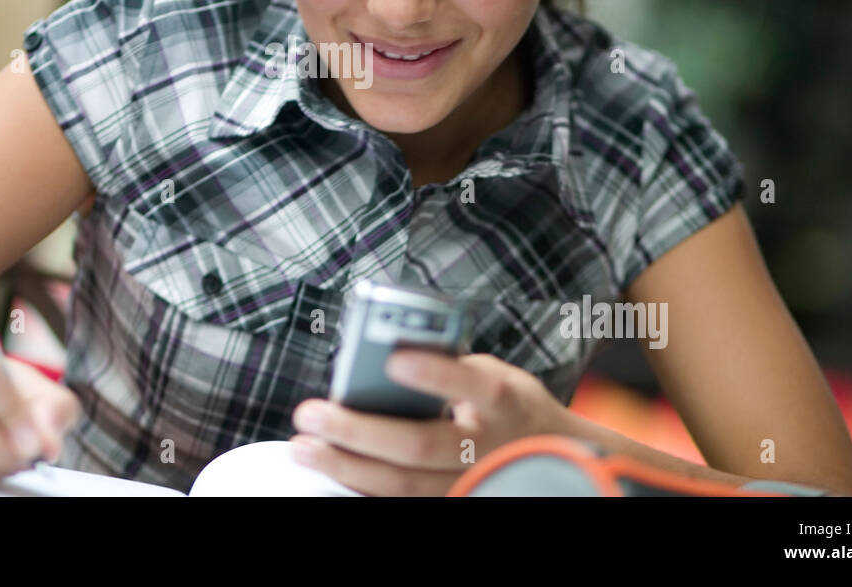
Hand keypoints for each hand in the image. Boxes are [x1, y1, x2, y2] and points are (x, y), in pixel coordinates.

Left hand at [290, 350, 565, 495]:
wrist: (547, 455)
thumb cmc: (507, 405)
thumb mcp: (493, 372)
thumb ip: (451, 363)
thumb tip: (388, 350)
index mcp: (505, 403)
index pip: (475, 386)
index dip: (435, 374)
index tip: (394, 359)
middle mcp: (488, 449)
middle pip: (420, 444)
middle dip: (359, 430)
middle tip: (312, 413)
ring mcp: (468, 483)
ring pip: (404, 484)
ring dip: (346, 466)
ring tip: (305, 447)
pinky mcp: (450, 499)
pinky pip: (400, 500)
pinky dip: (361, 486)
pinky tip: (329, 469)